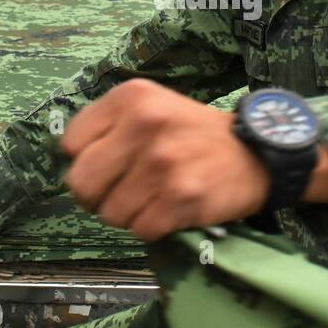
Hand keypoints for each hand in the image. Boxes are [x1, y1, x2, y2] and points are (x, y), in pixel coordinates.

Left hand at [62, 79, 270, 241]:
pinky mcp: (181, 197)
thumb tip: (69, 163)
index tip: (112, 163)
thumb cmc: (194, 135)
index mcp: (132, 97)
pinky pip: (140, 230)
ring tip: (155, 197)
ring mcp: (162, 162)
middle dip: (98, 196)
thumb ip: (109, 126)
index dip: (88, 162)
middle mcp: (145, 124)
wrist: (257, 155)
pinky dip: (154, 227)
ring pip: (110, 213)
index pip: (71, 145)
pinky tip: (172, 209)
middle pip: (81, 183)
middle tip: (124, 191)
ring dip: (129, 214)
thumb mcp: (152, 106)